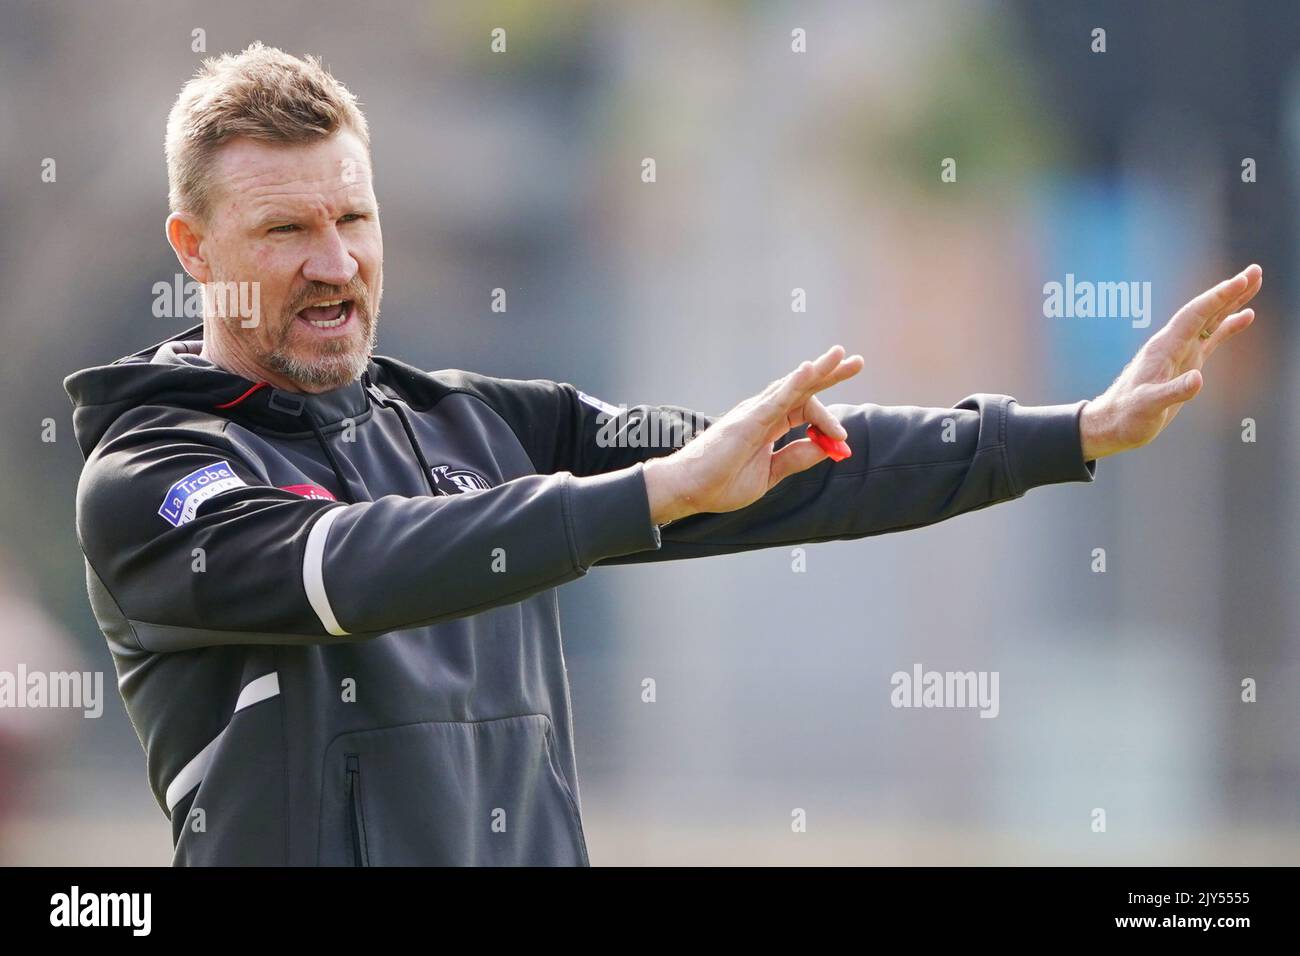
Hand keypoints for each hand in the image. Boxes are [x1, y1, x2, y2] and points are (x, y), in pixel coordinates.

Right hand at [644, 345, 864, 523]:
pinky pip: (775, 399)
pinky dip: (794, 384)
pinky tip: (810, 370)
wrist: (690, 491)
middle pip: (802, 388)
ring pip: (792, 386)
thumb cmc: (721, 482)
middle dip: (830, 373)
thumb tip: (827, 446)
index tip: (842, 441)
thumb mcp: (770, 474)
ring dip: (818, 370)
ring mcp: (754, 413)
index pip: (804, 410)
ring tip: (841, 356)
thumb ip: (796, 458)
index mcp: (768, 424)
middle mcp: (762, 412)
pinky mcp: (747, 421)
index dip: (828, 422)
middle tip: (857, 361)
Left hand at [1079, 264, 1260, 459]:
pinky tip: (1245, 316)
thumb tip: (1199, 379)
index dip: (1218, 298)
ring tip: (1255, 283)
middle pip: (1205, 311)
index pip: (1195, 316)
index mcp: (1164, 348)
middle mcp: (1173, 344)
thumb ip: (1173, 392)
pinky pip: (1211, 339)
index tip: (1240, 280)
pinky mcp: (1186, 364)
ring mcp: (1181, 353)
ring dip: (1231, 302)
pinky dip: (1228, 327)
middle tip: (1256, 271)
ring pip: (1210, 321)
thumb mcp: (1149, 406)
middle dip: (1230, 291)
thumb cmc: (1127, 415)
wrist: (1114, 423)